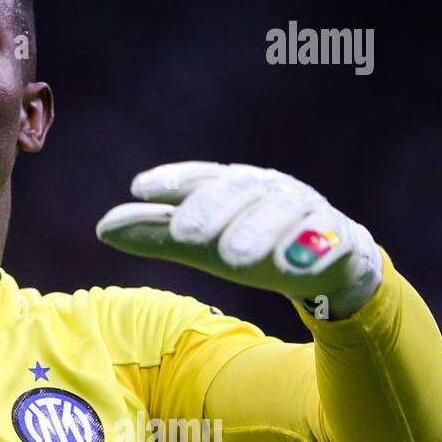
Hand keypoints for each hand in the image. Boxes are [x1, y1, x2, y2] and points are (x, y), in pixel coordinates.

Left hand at [95, 161, 382, 317]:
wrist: (327, 263)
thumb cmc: (251, 243)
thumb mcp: (201, 243)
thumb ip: (155, 234)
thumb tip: (102, 228)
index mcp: (231, 186)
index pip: (198, 177)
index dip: (171, 179)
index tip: (139, 187)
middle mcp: (267, 189)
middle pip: (237, 191)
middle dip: (210, 210)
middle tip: (186, 235)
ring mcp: (305, 209)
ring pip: (282, 212)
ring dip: (257, 232)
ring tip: (234, 257)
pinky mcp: (339, 236)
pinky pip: (329, 238)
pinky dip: (313, 247)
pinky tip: (296, 263)